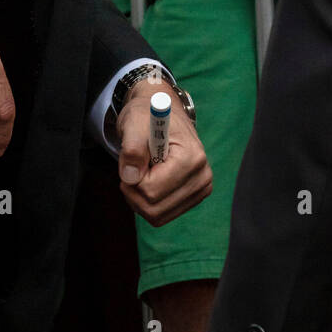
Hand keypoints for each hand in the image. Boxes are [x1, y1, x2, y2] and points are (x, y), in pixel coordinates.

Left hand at [117, 80, 211, 224]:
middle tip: (130, 170)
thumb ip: (131, 149)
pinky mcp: (194, 197)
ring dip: (139, 200)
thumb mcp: (134, 124)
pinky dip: (148, 203)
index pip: (152, 190)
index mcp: (192, 157)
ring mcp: (201, 189)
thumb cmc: (148, 117)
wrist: (162, 115)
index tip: (129, 162)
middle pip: (155, 209)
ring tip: (139, 174)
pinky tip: (148, 182)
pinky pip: (163, 215)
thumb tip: (130, 178)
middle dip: (134, 193)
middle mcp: (202, 177)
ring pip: (158, 216)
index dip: (132, 180)